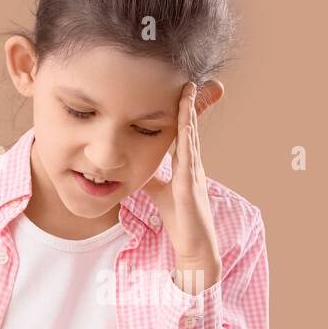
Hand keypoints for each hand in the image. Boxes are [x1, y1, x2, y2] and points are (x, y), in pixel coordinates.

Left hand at [141, 80, 225, 289]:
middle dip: (190, 105)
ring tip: (188, 91)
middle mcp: (193, 166)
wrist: (195, 247)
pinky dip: (187, 139)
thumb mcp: (159, 192)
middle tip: (189, 80)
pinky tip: (185, 124)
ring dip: (189, 114)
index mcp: (186, 166)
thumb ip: (150, 176)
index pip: (182, 133)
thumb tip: (132, 162)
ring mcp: (194, 175)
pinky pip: (189, 158)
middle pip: (190, 129)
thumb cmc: (179, 221)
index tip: (179, 90)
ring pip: (191, 139)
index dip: (181, 112)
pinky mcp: (190, 188)